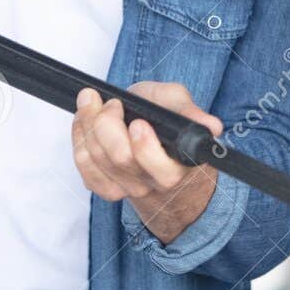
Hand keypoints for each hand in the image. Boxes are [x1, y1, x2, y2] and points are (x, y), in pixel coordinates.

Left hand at [71, 80, 223, 245]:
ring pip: (98, 160)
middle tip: (111, 102)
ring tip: (92, 102)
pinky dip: (78, 140)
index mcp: (179, 166)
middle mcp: (154, 183)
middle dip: (108, 124)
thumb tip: (211, 126)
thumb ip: (191, 112)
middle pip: (121, 159)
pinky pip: (85, 168)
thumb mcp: (180, 107)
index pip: (162, 169)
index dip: (145, 146)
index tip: (137, 121)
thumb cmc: (168, 123)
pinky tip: (83, 122)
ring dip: (88, 125)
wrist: (154, 142)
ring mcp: (129, 188)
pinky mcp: (107, 187)